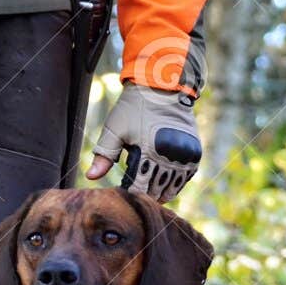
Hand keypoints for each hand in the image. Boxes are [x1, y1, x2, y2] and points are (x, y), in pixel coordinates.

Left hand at [86, 84, 200, 202]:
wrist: (163, 86)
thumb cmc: (133, 107)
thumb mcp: (114, 128)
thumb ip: (103, 154)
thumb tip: (90, 177)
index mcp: (148, 151)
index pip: (139, 187)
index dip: (130, 192)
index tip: (124, 192)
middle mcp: (169, 156)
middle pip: (156, 189)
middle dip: (146, 195)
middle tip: (137, 198)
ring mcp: (184, 155)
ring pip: (173, 186)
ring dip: (162, 193)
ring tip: (153, 196)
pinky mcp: (194, 152)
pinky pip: (186, 177)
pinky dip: (177, 184)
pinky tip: (167, 186)